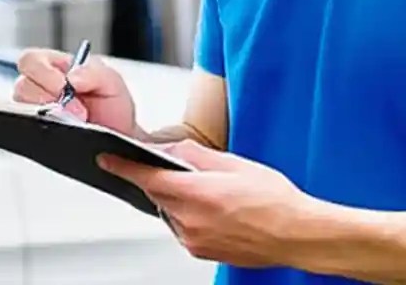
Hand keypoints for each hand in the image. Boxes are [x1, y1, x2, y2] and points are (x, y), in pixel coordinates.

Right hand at [13, 48, 138, 136]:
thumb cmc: (112, 109)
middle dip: (50, 99)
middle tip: (77, 111)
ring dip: (50, 116)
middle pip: (23, 85)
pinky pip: (27, 130)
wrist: (115, 140)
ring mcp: (34, 110)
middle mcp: (40, 86)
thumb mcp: (112, 83)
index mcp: (56, 66)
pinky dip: (45, 130)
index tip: (64, 86)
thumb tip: (71, 76)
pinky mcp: (34, 131)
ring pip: (23, 109)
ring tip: (75, 122)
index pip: (31, 60)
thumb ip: (94, 73)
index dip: (44, 73)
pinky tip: (64, 131)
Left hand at [99, 140, 314, 268]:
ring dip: (181, 201)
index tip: (108, 158)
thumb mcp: (236, 164)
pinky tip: (218, 211)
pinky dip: (191, 217)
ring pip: (171, 213)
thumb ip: (198, 157)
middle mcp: (190, 221)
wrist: (297, 235)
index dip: (124, 166)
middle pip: (160, 195)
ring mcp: (195, 240)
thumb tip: (174, 152)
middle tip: (193, 174)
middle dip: (166, 181)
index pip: (147, 178)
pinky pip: (184, 229)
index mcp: (197, 195)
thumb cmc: (275, 201)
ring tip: (216, 195)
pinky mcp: (202, 252)